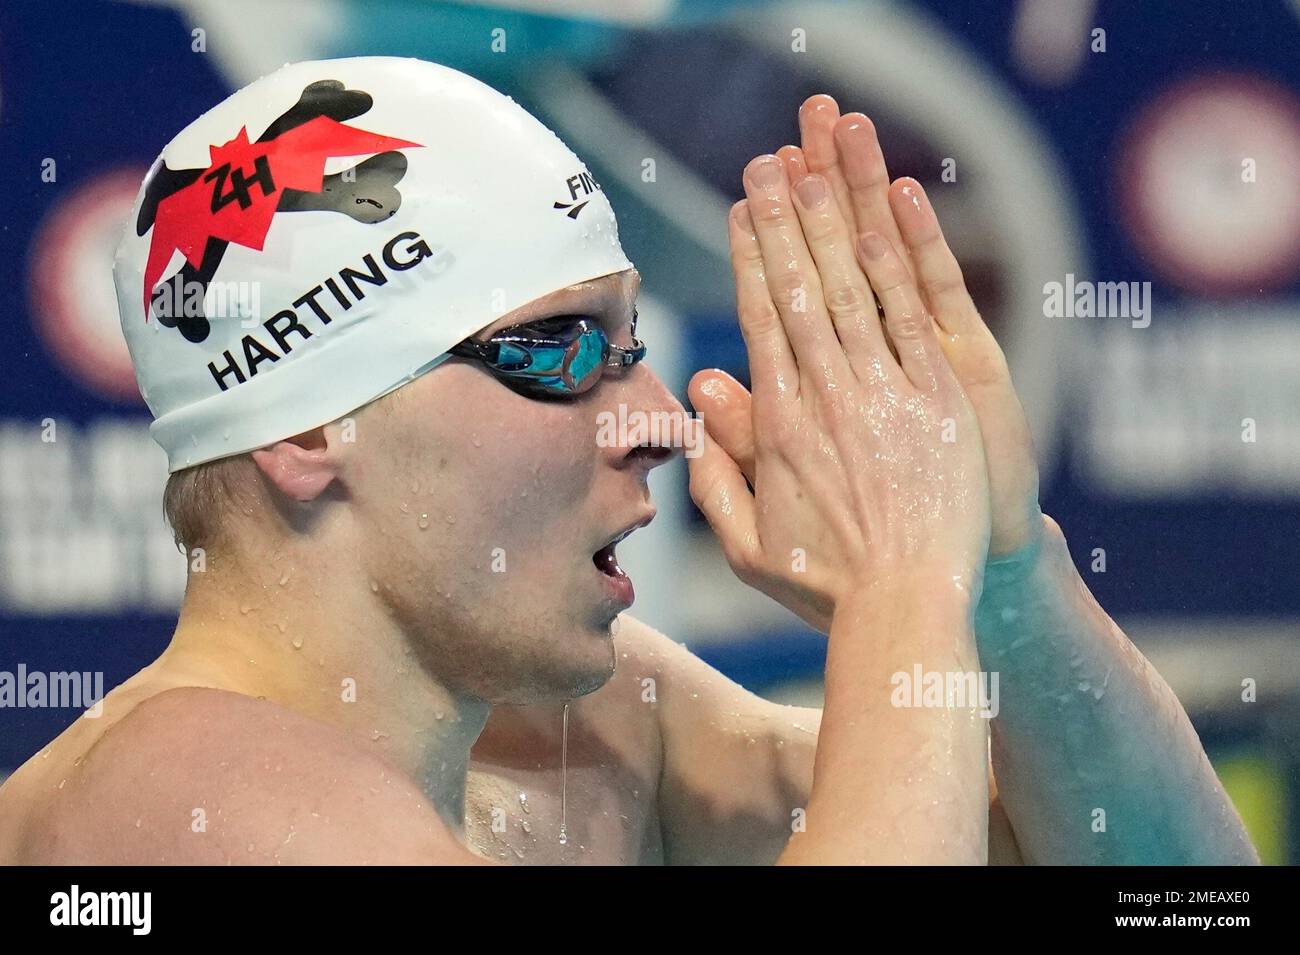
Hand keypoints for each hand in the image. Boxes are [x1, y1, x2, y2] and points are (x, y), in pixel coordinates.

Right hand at [686, 148, 989, 628]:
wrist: (907, 609)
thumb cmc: (827, 586)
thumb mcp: (747, 544)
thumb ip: (715, 473)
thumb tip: (698, 399)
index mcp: (780, 427)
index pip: (760, 322)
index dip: (751, 259)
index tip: (743, 211)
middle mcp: (826, 396)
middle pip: (798, 292)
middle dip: (783, 222)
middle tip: (768, 166)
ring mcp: (883, 393)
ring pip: (849, 292)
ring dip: (829, 227)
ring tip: (812, 169)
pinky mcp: (938, 400)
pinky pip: (911, 321)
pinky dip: (894, 269)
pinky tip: (880, 221)